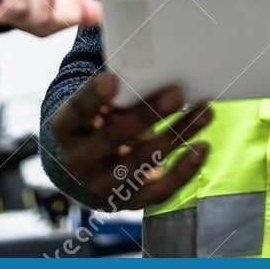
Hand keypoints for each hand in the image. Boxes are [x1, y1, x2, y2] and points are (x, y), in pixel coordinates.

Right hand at [0, 0, 100, 37]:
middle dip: (41, 24)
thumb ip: (77, 11)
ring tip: (8, 0)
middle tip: (25, 8)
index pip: (91, 5)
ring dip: (17, 18)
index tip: (55, 12)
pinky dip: (1, 13)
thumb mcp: (50, 6)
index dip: (68, 20)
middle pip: (68, 16)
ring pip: (39, 14)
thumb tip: (98, 15)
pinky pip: (16, 8)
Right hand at [47, 73, 211, 207]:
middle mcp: (79, 161)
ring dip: (176, 135)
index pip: (78, 110)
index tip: (111, 79)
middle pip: (113, 137)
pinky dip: (184, 170)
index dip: (93, 96)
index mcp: (65, 129)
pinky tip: (202, 147)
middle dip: (147, 115)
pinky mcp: (129, 202)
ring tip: (204, 113)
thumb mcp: (97, 106)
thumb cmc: (99, 123)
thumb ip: (115, 92)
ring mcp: (102, 186)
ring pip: (141, 162)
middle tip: (176, 94)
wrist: (91, 168)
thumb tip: (151, 66)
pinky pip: (159, 191)